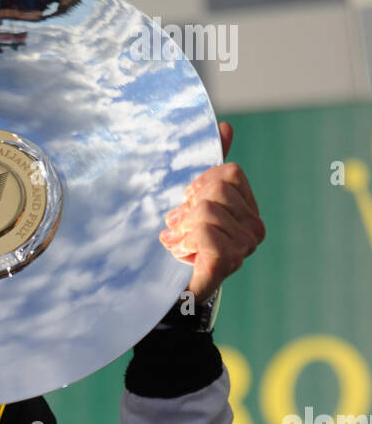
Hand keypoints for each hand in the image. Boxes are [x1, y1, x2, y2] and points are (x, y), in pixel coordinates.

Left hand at [160, 122, 265, 303]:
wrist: (168, 297)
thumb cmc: (180, 250)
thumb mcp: (195, 205)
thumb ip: (212, 170)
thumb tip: (226, 126)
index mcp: (250, 213)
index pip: (229, 173)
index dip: (200, 185)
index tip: (185, 207)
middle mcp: (254, 230)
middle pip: (218, 188)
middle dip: (188, 207)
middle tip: (177, 230)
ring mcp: (243, 247)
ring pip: (207, 209)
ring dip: (182, 227)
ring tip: (176, 244)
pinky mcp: (227, 261)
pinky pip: (203, 230)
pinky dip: (183, 240)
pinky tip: (180, 255)